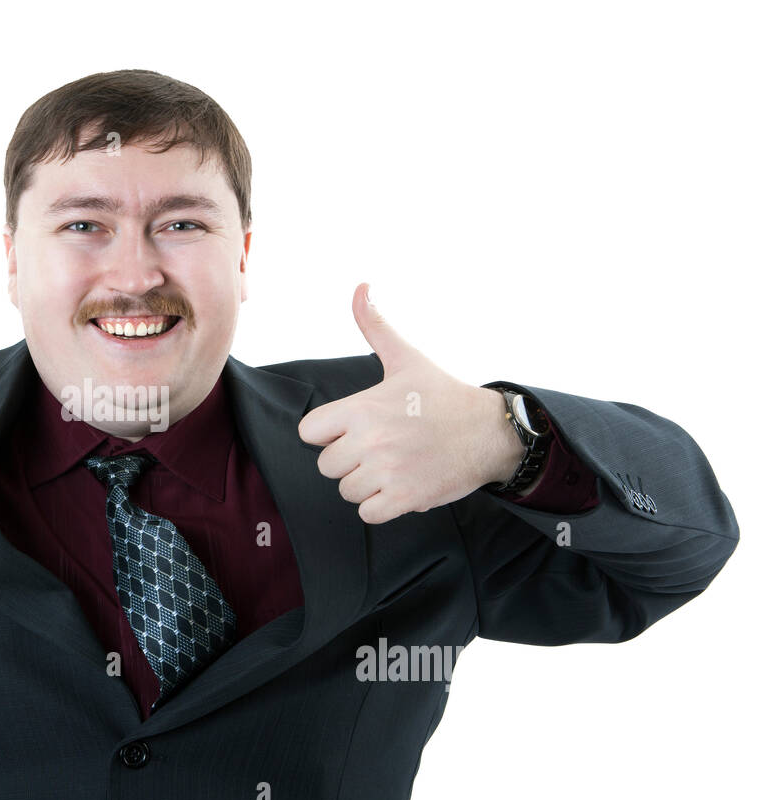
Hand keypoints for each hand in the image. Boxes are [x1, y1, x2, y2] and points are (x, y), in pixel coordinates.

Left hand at [297, 284, 525, 523]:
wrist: (489, 433)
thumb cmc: (441, 396)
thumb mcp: (405, 359)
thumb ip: (375, 326)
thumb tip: (360, 286)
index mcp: (361, 408)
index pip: (309, 432)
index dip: (328, 432)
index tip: (354, 427)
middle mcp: (369, 441)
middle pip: (326, 465)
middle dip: (348, 460)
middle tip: (380, 447)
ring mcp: (386, 473)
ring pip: (346, 490)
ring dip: (365, 483)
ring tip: (392, 465)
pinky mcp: (404, 500)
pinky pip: (368, 513)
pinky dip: (382, 505)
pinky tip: (400, 485)